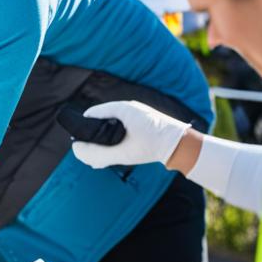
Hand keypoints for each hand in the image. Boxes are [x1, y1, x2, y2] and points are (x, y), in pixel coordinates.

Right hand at [71, 101, 189, 168]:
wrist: (183, 146)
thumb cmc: (153, 147)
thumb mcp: (123, 153)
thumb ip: (98, 154)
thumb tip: (77, 151)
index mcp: (122, 109)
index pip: (93, 114)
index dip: (83, 127)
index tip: (80, 143)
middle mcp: (129, 107)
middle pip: (101, 118)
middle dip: (94, 134)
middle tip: (92, 151)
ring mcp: (137, 112)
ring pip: (112, 122)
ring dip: (106, 136)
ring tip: (103, 153)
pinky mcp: (143, 119)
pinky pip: (122, 124)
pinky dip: (116, 135)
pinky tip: (117, 149)